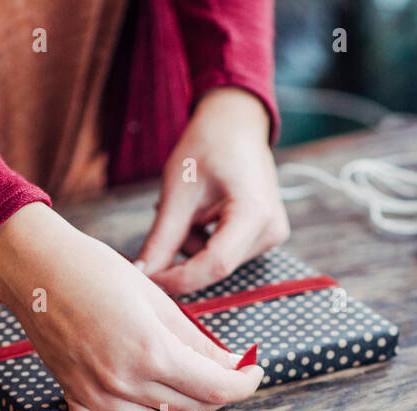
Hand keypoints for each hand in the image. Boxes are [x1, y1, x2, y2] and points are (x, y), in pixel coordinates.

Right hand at [0, 202, 263, 410]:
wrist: (36, 266)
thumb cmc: (94, 270)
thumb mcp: (157, 300)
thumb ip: (196, 340)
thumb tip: (229, 363)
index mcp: (150, 350)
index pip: (216, 388)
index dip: (244, 383)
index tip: (252, 371)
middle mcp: (123, 380)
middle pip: (192, 409)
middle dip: (219, 392)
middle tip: (222, 370)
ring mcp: (96, 394)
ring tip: (183, 392)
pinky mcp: (75, 397)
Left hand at [136, 87, 289, 295]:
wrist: (235, 125)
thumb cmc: (209, 146)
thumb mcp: (178, 191)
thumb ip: (162, 238)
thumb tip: (144, 274)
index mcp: (255, 214)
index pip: (215, 265)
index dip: (178, 279)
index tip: (147, 279)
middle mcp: (271, 231)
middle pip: (216, 268)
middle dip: (182, 256)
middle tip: (165, 221)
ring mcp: (272, 236)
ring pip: (217, 264)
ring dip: (192, 245)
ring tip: (188, 209)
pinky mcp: (265, 237)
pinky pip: (225, 255)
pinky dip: (204, 241)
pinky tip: (202, 214)